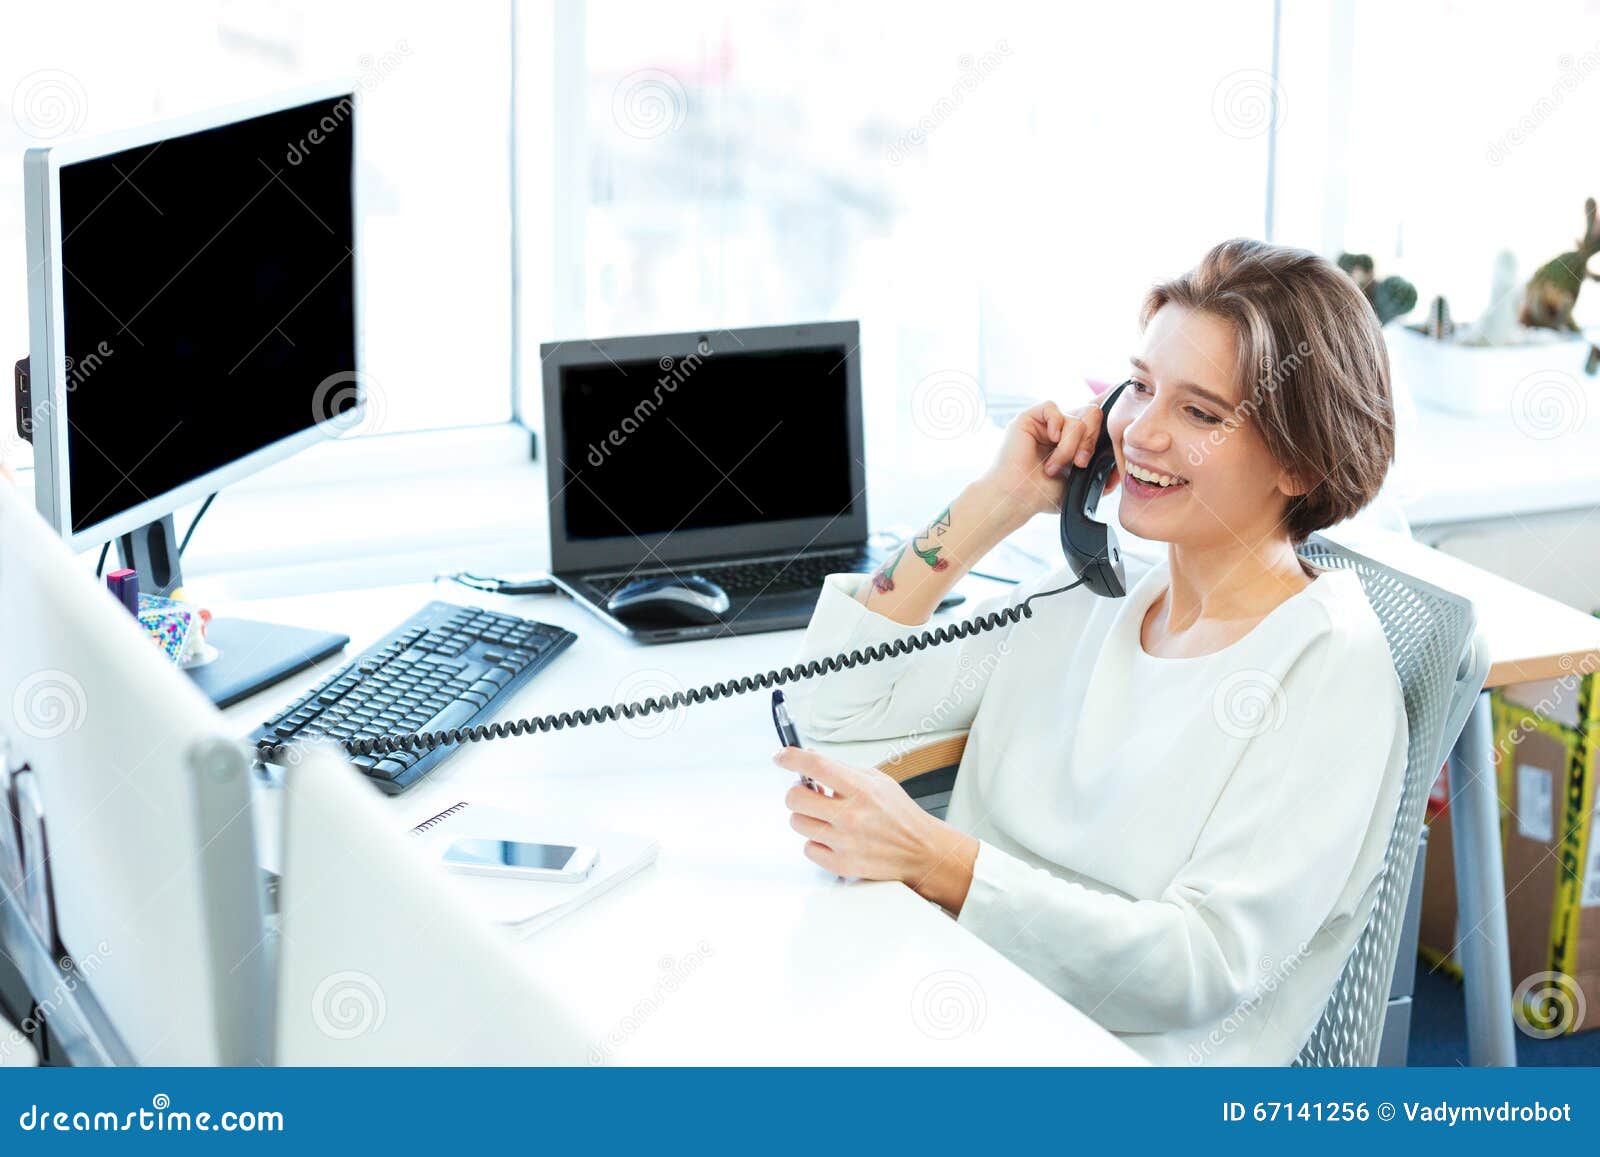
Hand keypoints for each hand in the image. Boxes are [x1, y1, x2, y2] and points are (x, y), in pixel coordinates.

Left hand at [774, 747, 977, 912]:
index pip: (815, 766)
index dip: (791, 757)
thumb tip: (810, 760)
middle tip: (808, 793)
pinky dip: (816, 842)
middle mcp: (851, 816)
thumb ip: (842, 770)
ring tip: (825, 817)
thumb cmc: (900, 815)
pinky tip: (832, 837)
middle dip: (797, 792)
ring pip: (797, 822)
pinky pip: (808, 849)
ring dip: (807, 817)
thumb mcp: (877, 781)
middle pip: (795, 798)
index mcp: (861, 789)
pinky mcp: (841, 865)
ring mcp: (844, 842)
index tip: (781, 756)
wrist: (920, 851)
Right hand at [981, 398, 1118, 516]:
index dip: (1107, 419)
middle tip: (1080, 463)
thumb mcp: (1080, 487)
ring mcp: (1045, 424)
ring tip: (1053, 466)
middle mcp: (1060, 430)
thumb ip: (1100, 477)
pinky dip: (1057, 424)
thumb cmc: (1042, 495)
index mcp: (1073, 442)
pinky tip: (1051, 441)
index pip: (1096, 422)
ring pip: (1075, 419)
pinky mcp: (1029, 418)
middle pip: (1092, 415)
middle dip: (1090, 441)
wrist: (1018, 498)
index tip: (1116, 426)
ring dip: (1069, 446)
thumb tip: (1118, 470)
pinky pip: (1053, 408)